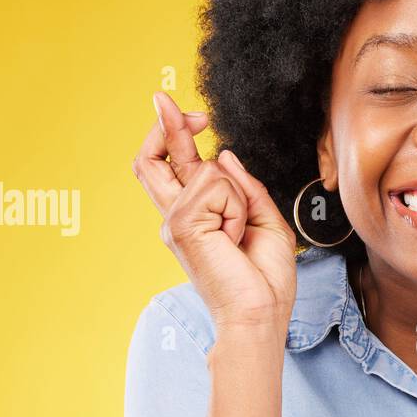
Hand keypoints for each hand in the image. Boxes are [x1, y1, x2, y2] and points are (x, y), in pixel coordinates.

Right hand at [132, 92, 297, 335]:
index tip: (192, 115)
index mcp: (193, 217)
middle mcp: (176, 217)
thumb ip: (245, 187)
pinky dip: (237, 207)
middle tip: (165, 100)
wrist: (259, 315)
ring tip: (240, 233)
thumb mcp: (265, 222)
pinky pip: (216, 186)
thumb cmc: (263, 280)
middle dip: (165, 125)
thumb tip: (223, 154)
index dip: (172, 133)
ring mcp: (175, 221)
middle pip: (151, 159)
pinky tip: (235, 237)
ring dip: (238, 195)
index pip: (168, 167)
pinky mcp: (183, 224)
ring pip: (207, 170)